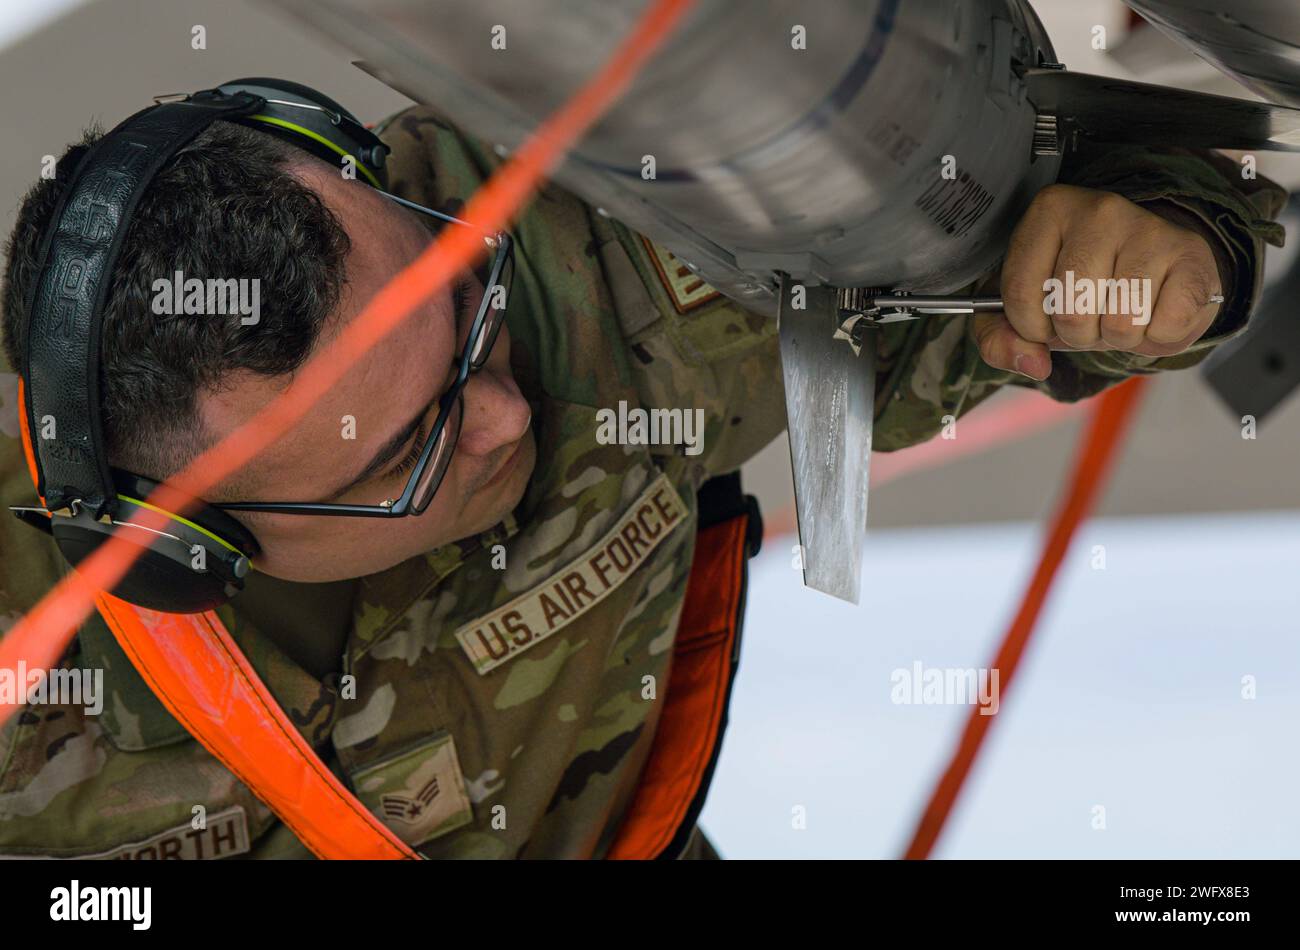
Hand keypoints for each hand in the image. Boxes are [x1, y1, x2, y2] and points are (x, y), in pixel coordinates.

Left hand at [973, 184, 1223, 379]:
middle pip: (1071, 313)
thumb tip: (1031, 363)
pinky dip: (1157, 338)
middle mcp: (1100, 211)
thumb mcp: (1025, 306)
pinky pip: (1164, 329)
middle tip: (1092, 314)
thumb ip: (1000, 339)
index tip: (1045, 316)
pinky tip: (1155, 310)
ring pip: (1120, 324)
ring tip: (1122, 311)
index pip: (1019, 294)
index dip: (1031, 326)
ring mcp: (1149, 229)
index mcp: (1050, 211)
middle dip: (1078, 334)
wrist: (1155, 267)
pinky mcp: (1191, 257)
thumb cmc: (1081, 286)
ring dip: (1119, 337)